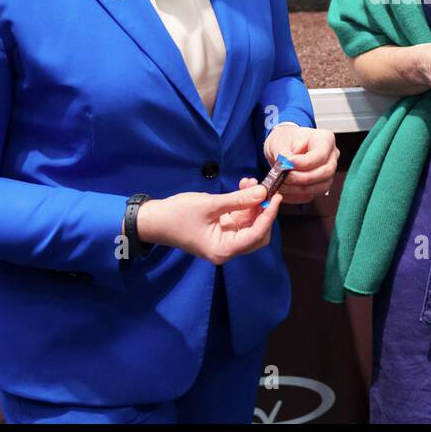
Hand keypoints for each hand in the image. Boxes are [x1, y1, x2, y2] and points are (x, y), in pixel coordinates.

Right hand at [136, 183, 280, 264]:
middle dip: (262, 210)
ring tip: (249, 182)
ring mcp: (224, 240)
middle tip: (262, 188)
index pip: (256, 235)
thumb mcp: (210, 204)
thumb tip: (262, 192)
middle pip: (257, 233)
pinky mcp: (221, 230)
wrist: (154, 219)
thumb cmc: (177, 214)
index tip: (276, 197)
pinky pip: (239, 219)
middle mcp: (227, 249)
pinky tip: (243, 187)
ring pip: (249, 223)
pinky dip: (243, 204)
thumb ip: (238, 199)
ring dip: (252, 203)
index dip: (269, 216)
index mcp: (223, 249)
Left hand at [263, 123, 338, 202]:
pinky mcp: (319, 185)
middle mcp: (331, 156)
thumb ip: (284, 154)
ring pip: (320, 187)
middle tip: (285, 177)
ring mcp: (327, 172)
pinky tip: (284, 191)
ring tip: (281, 184)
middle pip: (325, 172)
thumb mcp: (280, 141)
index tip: (288, 163)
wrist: (283, 147)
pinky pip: (311, 195)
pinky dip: (296, 196)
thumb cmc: (285, 140)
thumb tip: (286, 166)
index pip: (321, 155)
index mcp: (325, 139)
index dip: (305, 162)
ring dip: (299, 189)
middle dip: (303, 178)